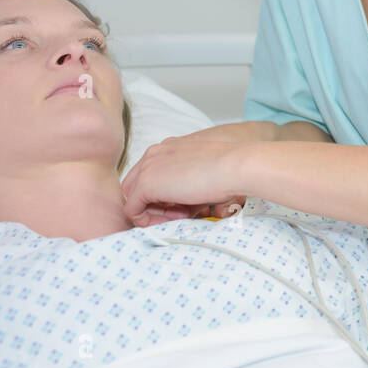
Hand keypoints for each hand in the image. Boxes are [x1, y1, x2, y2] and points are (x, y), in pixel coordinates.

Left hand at [120, 134, 258, 226]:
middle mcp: (153, 153)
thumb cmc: (227, 169)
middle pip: (136, 185)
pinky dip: (146, 220)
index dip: (162, 194)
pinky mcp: (146, 184)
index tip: (183, 205)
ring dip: (152, 213)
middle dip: (153, 204)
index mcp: (167, 147)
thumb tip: (179, 207)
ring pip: (133, 198)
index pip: (150, 175)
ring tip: (181, 216)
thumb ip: (183, 186)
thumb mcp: (200, 174)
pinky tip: (171, 220)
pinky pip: (132, 210)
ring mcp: (147, 168)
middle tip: (180, 214)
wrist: (235, 166)